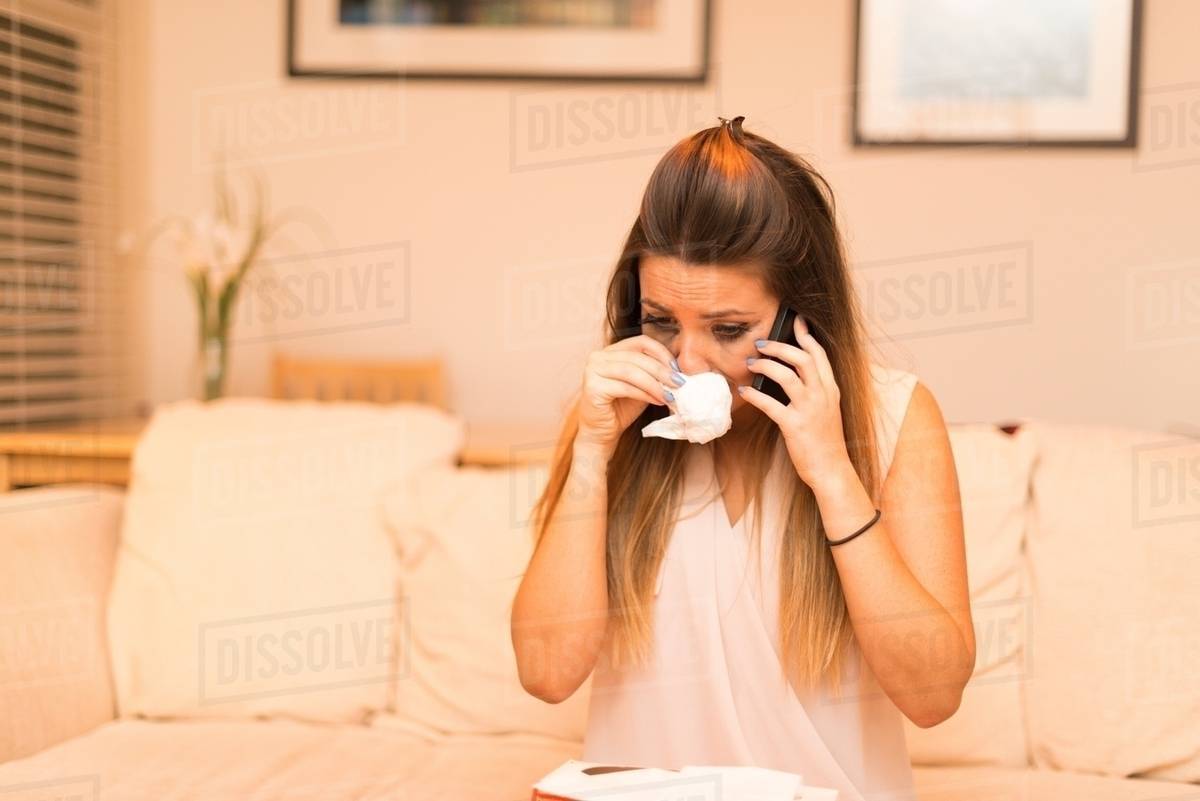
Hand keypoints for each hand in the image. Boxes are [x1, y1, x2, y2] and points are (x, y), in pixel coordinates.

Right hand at [576, 335, 681, 454]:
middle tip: (679, 383)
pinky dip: (644, 394)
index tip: (677, 369)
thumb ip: (654, 373)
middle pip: (637, 356)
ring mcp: (593, 370)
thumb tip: (678, 370)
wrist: (602, 432)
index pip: (641, 342)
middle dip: (661, 370)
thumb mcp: (642, 385)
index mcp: (611, 351)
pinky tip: (657, 401)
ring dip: (655, 384)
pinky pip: (625, 387)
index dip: (661, 353)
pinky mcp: (592, 387)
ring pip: (631, 371)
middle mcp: (598, 356)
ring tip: (670, 395)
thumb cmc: (622, 408)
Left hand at [736, 315, 850, 486]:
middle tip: (761, 342)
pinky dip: (755, 395)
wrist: (832, 470)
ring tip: (751, 362)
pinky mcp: (794, 426)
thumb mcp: (827, 411)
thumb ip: (815, 392)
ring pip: (787, 376)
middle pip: (802, 359)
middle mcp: (822, 396)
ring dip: (766, 365)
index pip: (819, 355)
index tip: (797, 322)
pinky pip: (770, 404)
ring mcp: (809, 410)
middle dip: (780, 346)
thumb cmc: (826, 442)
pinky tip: (744, 390)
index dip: (807, 336)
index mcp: (831, 390)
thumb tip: (790, 375)